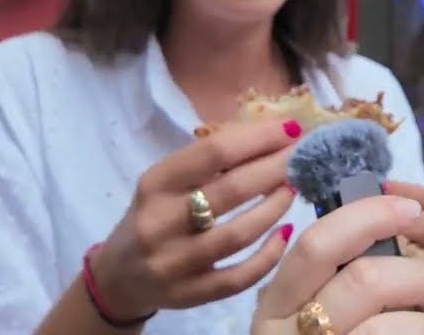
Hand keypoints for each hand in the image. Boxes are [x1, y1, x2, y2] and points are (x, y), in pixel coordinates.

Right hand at [92, 118, 300, 320]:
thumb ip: (210, 161)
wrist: (120, 277)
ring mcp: (174, 263)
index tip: (291, 128)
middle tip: (303, 156)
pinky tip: (286, 232)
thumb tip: (271, 134)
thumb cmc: (156, 215)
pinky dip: (269, 254)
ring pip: (239, 234)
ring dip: (275, 206)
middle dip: (275, 168)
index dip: (258, 138)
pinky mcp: (189, 295)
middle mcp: (159, 222)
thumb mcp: (167, 182)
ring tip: (293, 187)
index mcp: (155, 183)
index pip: (213, 152)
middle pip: (232, 190)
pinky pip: (239, 277)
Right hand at [251, 195, 423, 334]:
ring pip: (391, 327)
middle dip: (416, 273)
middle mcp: (289, 333)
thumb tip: (396, 214)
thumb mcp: (311, 308)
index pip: (316, 244)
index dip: (369, 216)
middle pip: (362, 280)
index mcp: (277, 302)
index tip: (409, 207)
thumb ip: (338, 270)